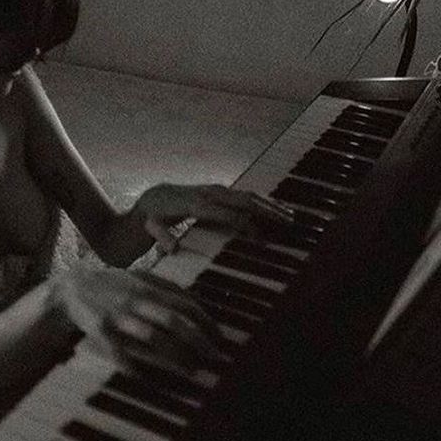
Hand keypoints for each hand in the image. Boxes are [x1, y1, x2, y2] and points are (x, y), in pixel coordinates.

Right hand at [48, 264, 224, 379]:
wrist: (71, 288)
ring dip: (175, 355)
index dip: (206, 321)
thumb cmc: (111, 285)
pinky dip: (131, 365)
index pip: (185, 303)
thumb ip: (166, 288)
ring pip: (152, 336)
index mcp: (148, 286)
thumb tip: (199, 301)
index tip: (221, 338)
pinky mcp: (101, 328)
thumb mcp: (139, 278)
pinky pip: (118, 350)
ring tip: (192, 371)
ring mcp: (119, 314)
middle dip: (199, 339)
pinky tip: (142, 378)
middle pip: (174, 319)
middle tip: (216, 357)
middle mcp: (136, 299)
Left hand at [133, 183, 293, 251]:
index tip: (260, 238)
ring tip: (289, 217)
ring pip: (246, 196)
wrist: (152, 200)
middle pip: (242, 200)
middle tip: (287, 223)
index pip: (224, 213)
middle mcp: (207, 194)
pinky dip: (261, 203)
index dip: (242, 224)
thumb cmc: (152, 217)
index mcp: (194, 203)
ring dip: (268, 205)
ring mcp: (214, 191)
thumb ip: (160, 236)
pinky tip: (276, 210)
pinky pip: (243, 197)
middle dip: (265, 211)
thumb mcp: (150, 227)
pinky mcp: (218, 193)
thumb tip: (172, 249)